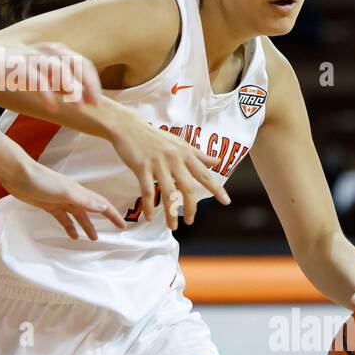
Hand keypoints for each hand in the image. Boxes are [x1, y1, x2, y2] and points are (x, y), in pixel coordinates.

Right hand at [0, 41, 103, 109]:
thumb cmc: (13, 69)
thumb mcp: (41, 72)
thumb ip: (59, 80)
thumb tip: (80, 95)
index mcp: (55, 51)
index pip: (83, 63)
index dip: (93, 82)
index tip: (97, 101)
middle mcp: (47, 51)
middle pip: (76, 65)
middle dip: (88, 86)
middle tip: (93, 105)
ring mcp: (32, 57)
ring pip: (59, 71)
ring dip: (71, 90)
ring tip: (77, 108)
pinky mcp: (18, 66)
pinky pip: (37, 79)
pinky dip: (47, 94)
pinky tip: (52, 107)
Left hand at [0, 159, 123, 240]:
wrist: (18, 174)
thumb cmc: (41, 180)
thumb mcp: (64, 191)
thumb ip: (83, 199)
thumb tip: (102, 207)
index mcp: (79, 192)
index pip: (101, 204)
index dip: (113, 214)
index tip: (123, 226)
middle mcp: (73, 196)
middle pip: (92, 210)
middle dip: (105, 220)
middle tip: (116, 231)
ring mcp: (61, 201)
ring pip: (78, 216)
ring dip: (87, 226)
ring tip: (93, 239)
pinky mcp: (49, 205)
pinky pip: (63, 218)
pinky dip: (69, 227)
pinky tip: (72, 235)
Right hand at [107, 107, 229, 228]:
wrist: (128, 128)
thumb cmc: (154, 137)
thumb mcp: (179, 143)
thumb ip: (198, 155)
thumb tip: (217, 162)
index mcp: (185, 153)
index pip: (204, 174)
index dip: (216, 188)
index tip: (226, 202)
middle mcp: (174, 159)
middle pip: (187, 188)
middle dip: (191, 208)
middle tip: (190, 221)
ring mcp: (157, 163)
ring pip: (168, 193)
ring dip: (171, 213)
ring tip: (172, 226)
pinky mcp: (141, 167)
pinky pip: (147, 191)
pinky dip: (149, 206)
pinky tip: (149, 217)